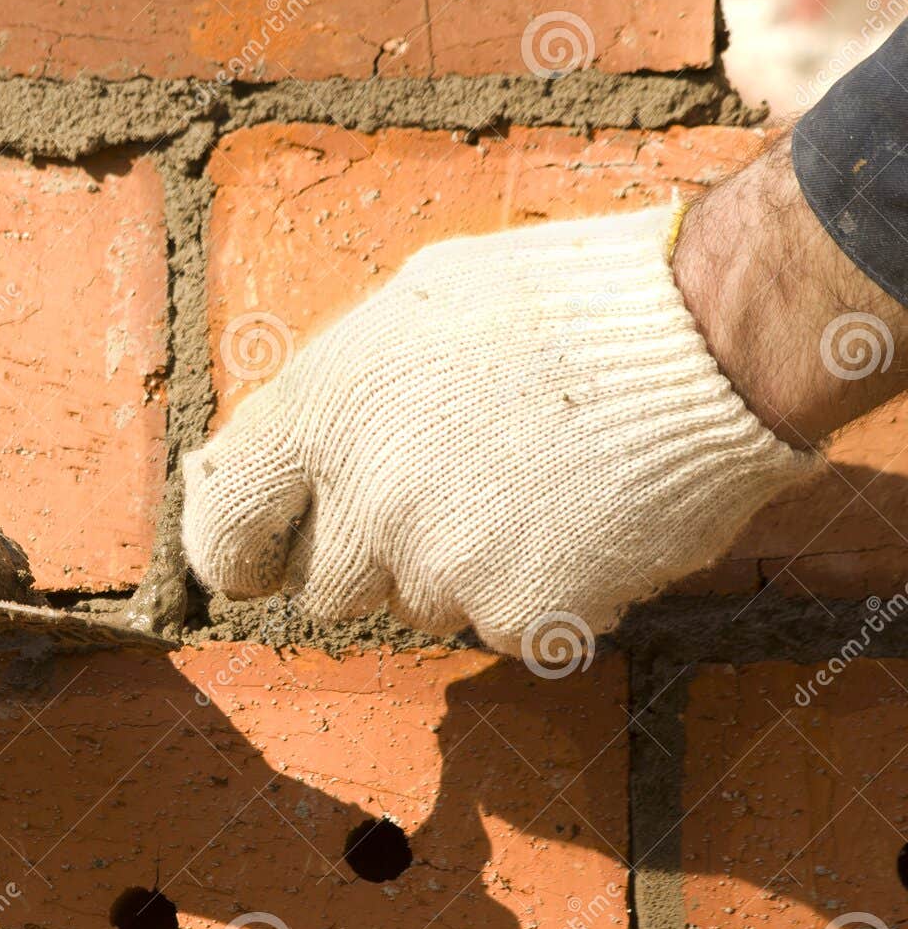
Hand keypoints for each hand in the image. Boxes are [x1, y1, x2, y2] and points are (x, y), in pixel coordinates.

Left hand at [182, 204, 818, 657]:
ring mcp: (440, 564)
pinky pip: (501, 627)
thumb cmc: (558, 301)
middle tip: (444, 498)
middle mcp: (364, 498)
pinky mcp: (518, 612)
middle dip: (370, 557)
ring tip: (530, 486)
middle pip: (325, 587)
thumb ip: (335, 395)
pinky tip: (580, 522)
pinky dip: (537, 593)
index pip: (224, 525)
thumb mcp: (411, 311)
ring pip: (419, 606)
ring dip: (459, 569)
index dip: (238, 553)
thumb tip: (289, 458)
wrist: (704, 336)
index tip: (256, 563)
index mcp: (321, 412)